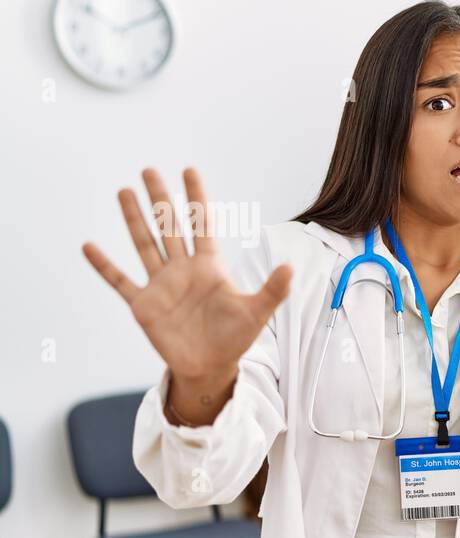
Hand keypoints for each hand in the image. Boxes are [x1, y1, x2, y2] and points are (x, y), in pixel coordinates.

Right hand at [83, 168, 292, 420]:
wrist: (210, 367)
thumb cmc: (234, 338)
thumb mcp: (257, 312)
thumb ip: (273, 290)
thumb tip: (291, 267)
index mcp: (209, 267)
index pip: (201, 224)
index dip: (196, 198)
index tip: (189, 170)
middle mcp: (182, 270)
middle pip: (169, 227)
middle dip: (160, 199)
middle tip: (149, 170)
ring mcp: (161, 285)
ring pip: (144, 244)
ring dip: (134, 219)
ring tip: (124, 191)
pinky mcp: (143, 304)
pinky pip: (120, 281)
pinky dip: (104, 265)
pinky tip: (89, 245)